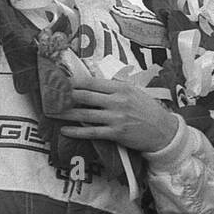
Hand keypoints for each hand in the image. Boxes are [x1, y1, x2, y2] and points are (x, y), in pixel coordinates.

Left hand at [53, 71, 179, 153]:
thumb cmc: (147, 110)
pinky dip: (76, 131)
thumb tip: (93, 84)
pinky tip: (65, 130)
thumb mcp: (133, 92)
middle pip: (84, 96)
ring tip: (52, 112)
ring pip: (85, 114)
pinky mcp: (116, 133)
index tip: (61, 80)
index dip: (73, 81)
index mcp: (120, 87)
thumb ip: (115, 88)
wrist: (163, 131)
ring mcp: (116, 117)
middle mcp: (117, 100)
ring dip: (66, 113)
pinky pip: (91, 132)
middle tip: (51, 95)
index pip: (91, 82)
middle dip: (65, 95)